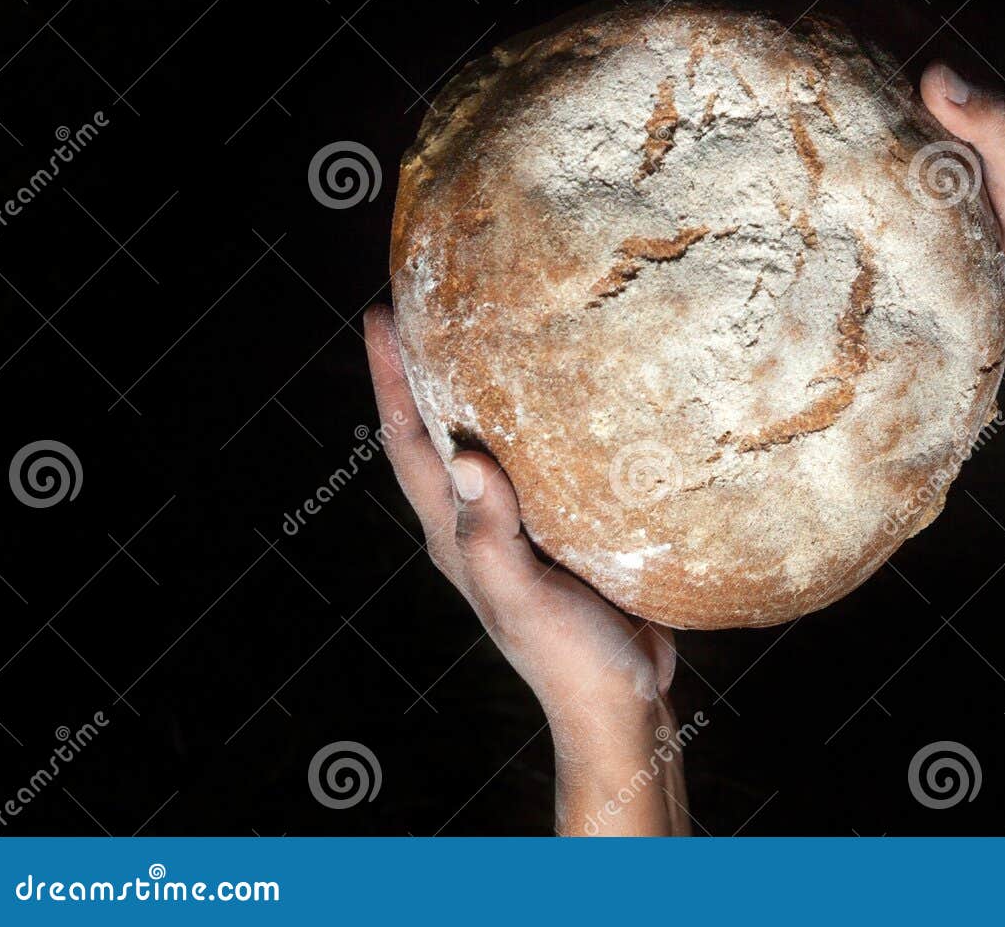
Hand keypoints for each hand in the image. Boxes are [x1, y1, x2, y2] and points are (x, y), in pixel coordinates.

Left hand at [363, 305, 686, 834]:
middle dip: (423, 369)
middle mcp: (477, 522)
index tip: (380, 314)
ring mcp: (519, 527)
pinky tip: (568, 394)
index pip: (408, 442)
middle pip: (436, 431)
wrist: (624, 704)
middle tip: (427, 301)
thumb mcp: (524, 598)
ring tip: (490, 328)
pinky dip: (539, 421)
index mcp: (455, 535)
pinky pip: (539, 462)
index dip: (390, 378)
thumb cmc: (570, 660)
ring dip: (477, 388)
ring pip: (486, 442)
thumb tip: (463, 457)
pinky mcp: (563, 530)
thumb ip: (490, 536)